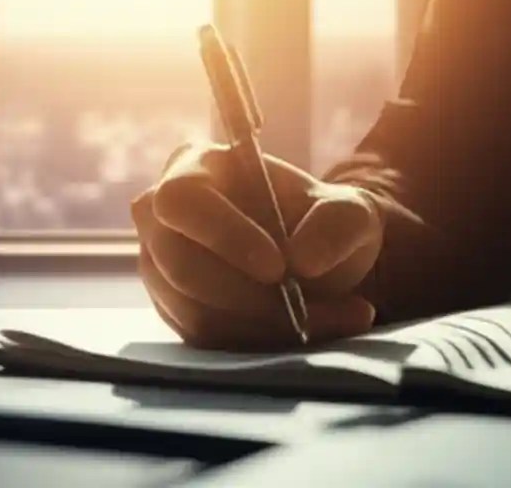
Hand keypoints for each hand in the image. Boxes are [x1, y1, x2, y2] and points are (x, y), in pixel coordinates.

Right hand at [132, 142, 382, 350]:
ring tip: (332, 318)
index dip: (222, 235)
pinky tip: (305, 330)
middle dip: (250, 297)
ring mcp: (159, 267)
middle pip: (180, 265)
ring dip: (264, 325)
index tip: (279, 268)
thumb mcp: (350, 213)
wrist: (320, 262)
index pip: (181, 200)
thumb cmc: (324, 223)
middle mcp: (161, 216)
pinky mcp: (173, 311)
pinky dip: (259, 343)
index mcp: (193, 167)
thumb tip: (302, 261)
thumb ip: (336, 225)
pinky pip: (205, 340)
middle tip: (309, 307)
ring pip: (194, 312)